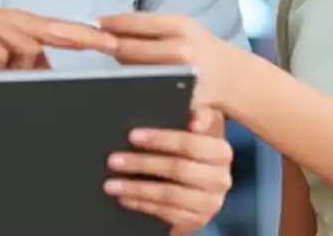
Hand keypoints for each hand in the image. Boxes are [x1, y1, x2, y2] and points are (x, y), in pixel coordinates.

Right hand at [0, 6, 116, 74]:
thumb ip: (6, 71)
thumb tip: (38, 76)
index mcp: (1, 27)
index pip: (48, 30)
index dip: (79, 35)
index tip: (109, 43)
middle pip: (48, 26)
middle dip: (80, 36)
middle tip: (107, 44)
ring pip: (23, 41)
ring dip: (17, 66)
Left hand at [100, 13, 230, 107]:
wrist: (232, 76)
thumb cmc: (199, 47)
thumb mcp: (181, 26)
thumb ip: (149, 25)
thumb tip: (109, 23)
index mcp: (180, 26)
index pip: (136, 22)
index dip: (112, 23)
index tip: (96, 22)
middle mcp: (181, 49)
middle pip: (130, 48)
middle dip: (110, 46)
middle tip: (96, 43)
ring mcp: (181, 74)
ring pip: (135, 70)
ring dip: (120, 65)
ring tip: (113, 60)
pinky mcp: (181, 97)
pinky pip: (149, 91)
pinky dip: (134, 85)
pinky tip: (127, 83)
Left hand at [105, 107, 232, 233]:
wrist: (203, 175)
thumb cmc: (193, 141)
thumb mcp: (198, 121)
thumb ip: (197, 112)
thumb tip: (194, 121)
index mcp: (221, 151)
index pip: (191, 143)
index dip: (161, 139)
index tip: (133, 136)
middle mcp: (220, 179)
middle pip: (178, 170)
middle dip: (142, 164)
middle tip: (113, 160)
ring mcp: (209, 202)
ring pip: (170, 196)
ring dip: (137, 189)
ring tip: (111, 184)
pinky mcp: (197, 220)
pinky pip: (167, 214)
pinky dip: (142, 205)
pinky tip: (124, 198)